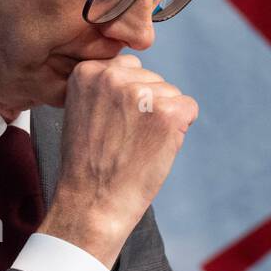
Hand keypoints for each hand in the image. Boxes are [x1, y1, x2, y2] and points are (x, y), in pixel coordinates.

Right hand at [37, 54, 197, 268]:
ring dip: (162, 119)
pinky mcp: (167, 112)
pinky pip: (189, 108)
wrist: (93, 202)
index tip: (113, 124)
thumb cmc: (89, 163)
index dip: (128, 99)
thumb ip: (105, 87)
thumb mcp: (82, 110)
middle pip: (152, 79)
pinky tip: (156, 148)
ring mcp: (141, 93)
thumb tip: (137, 71)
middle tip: (125, 139)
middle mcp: (113, 76)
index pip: (129, 68)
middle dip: (147, 106)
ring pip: (171, 94)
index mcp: (88, 72)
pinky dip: (180, 129)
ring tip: (136, 146)